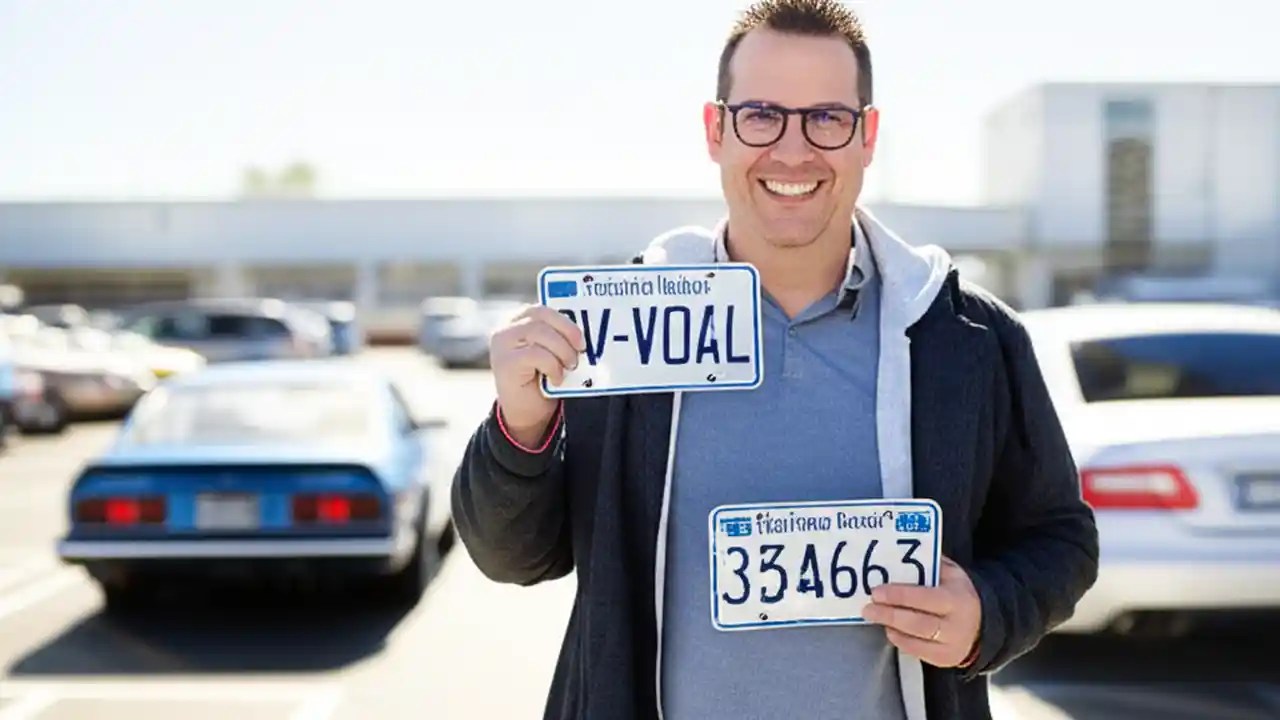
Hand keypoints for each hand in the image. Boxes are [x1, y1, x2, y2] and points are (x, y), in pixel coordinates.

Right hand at [488, 305, 584, 445]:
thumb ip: (559, 337)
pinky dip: (552, 366)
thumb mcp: (552, 354)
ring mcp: (502, 345)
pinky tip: (556, 378)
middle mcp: (506, 330)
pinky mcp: (505, 362)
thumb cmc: (541, 381)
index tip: (582, 341)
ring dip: (562, 351)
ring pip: (539, 333)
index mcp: (518, 323)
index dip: (566, 322)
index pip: (542, 310)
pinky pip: (536, 354)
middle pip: (541, 318)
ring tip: (569, 367)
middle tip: (580, 353)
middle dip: (567, 334)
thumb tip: (583, 331)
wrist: (525, 414)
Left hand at [863, 556, 980, 668]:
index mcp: (957, 600)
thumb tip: (904, 553)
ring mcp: (951, 645)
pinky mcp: (944, 659)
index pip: (925, 598)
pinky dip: (900, 640)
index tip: (877, 591)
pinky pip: (917, 652)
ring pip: (916, 640)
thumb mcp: (953, 575)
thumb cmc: (959, 594)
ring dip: (891, 627)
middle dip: (889, 614)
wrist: (983, 624)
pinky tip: (889, 629)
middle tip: (868, 607)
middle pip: (918, 623)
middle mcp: (956, 625)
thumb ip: (932, 565)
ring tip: (873, 616)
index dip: (899, 596)